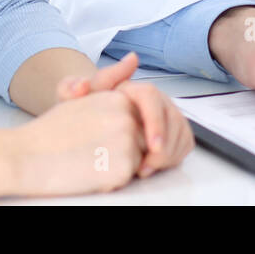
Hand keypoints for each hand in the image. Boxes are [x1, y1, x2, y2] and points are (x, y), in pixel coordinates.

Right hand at [10, 90, 144, 195]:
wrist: (25, 156)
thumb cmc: (51, 131)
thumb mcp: (83, 102)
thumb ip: (112, 96)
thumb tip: (133, 62)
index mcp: (119, 98)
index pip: (138, 120)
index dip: (117, 133)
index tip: (96, 137)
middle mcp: (127, 117)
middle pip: (141, 141)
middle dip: (121, 149)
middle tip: (89, 149)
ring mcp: (127, 143)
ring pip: (137, 161)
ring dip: (117, 165)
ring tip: (87, 160)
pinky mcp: (122, 169)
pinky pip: (126, 179)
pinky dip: (109, 181)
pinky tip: (87, 172)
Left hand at [55, 51, 194, 177]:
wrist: (88, 119)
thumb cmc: (82, 110)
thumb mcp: (70, 98)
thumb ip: (71, 88)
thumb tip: (82, 84)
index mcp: (130, 87)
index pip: (150, 96)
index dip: (154, 121)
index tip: (151, 145)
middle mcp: (152, 98)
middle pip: (171, 115)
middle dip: (165, 144)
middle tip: (149, 165)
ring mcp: (163, 114)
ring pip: (180, 129)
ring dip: (168, 153)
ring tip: (145, 169)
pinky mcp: (170, 130)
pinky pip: (183, 141)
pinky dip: (174, 155)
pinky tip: (153, 166)